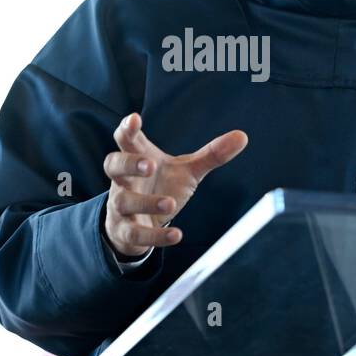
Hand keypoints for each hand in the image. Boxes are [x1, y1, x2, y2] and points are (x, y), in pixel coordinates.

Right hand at [102, 112, 247, 257]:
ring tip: (171, 203)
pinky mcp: (126, 231)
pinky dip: (156, 235)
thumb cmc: (161, 186)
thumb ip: (211, 154)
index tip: (135, 119)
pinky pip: (135, 234)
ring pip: (123, 201)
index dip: (127, 129)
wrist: (137, 223)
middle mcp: (124, 180)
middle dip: (129, 164)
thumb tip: (242, 136)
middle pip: (113, 165)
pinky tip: (176, 234)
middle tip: (149, 165)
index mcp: (138, 157)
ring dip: (145, 202)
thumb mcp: (186, 170)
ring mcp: (122, 205)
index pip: (126, 139)